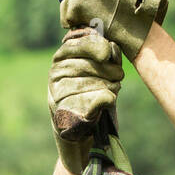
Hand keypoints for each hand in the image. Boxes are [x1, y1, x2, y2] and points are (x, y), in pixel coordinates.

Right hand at [49, 27, 123, 174]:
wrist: (81, 130)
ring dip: (111, 86)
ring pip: (94, 82)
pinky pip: (94, 99)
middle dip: (110, 70)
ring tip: (112, 90)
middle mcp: (55, 74)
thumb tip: (111, 48)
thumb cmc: (92, 94)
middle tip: (118, 77)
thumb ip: (106, 56)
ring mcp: (58, 94)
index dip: (97, 47)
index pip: (78, 44)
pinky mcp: (66, 113)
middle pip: (90, 64)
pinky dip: (106, 99)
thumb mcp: (100, 70)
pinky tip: (107, 102)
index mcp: (61, 57)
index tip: (108, 54)